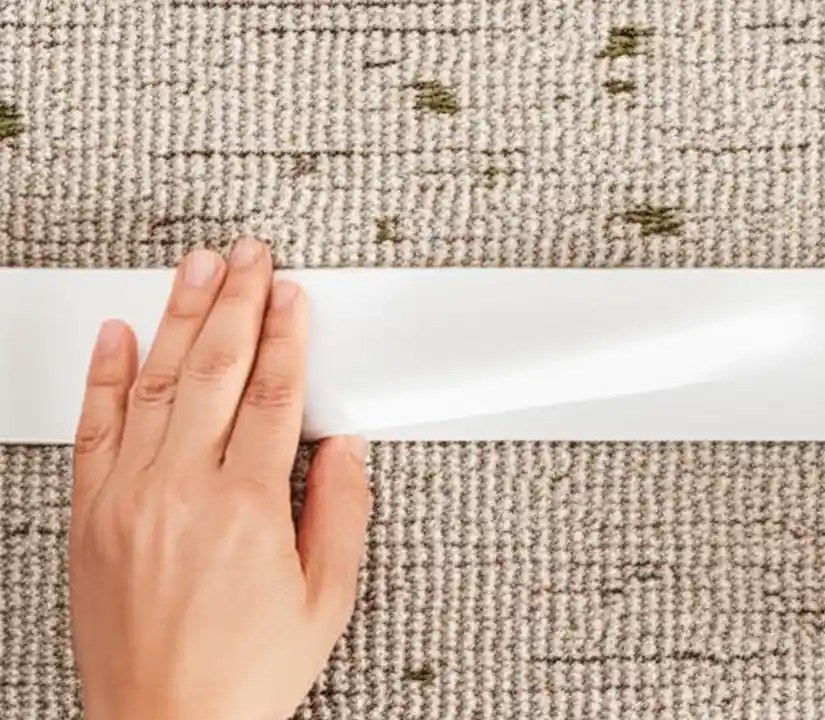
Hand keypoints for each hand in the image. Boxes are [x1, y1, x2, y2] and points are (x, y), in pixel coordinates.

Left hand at [69, 239, 371, 719]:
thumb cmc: (244, 674)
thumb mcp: (325, 599)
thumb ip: (340, 513)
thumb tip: (345, 448)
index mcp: (247, 508)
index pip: (271, 393)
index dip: (285, 334)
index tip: (292, 294)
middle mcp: (181, 491)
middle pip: (212, 369)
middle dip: (236, 302)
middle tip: (249, 257)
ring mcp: (127, 498)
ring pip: (154, 383)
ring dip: (177, 317)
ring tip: (195, 268)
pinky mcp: (91, 514)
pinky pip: (94, 428)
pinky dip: (104, 374)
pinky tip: (117, 334)